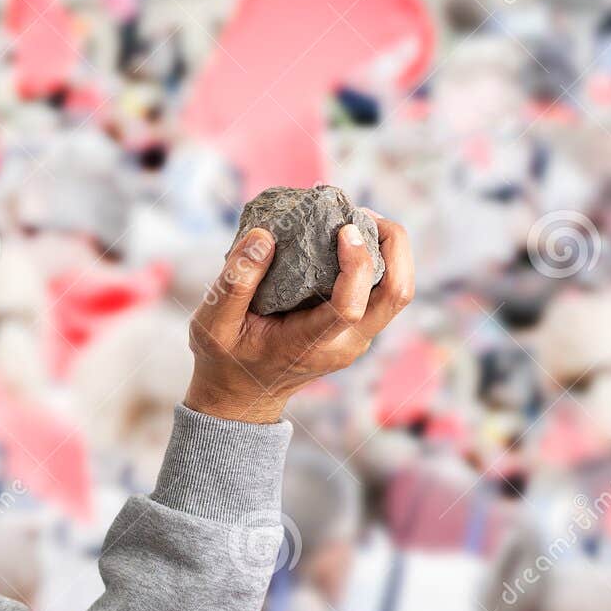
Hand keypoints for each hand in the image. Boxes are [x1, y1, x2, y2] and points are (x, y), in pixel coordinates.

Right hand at [183, 213, 414, 423]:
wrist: (243, 395)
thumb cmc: (225, 359)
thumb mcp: (213, 324)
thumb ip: (234, 283)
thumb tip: (263, 236)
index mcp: (310, 345)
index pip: (350, 306)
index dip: (357, 264)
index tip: (344, 229)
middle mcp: (345, 345)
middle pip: (397, 294)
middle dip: (393, 245)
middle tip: (362, 214)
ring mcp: (356, 339)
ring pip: (397, 292)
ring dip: (389, 251)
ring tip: (357, 221)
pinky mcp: (357, 330)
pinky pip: (382, 292)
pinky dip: (376, 261)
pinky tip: (347, 242)